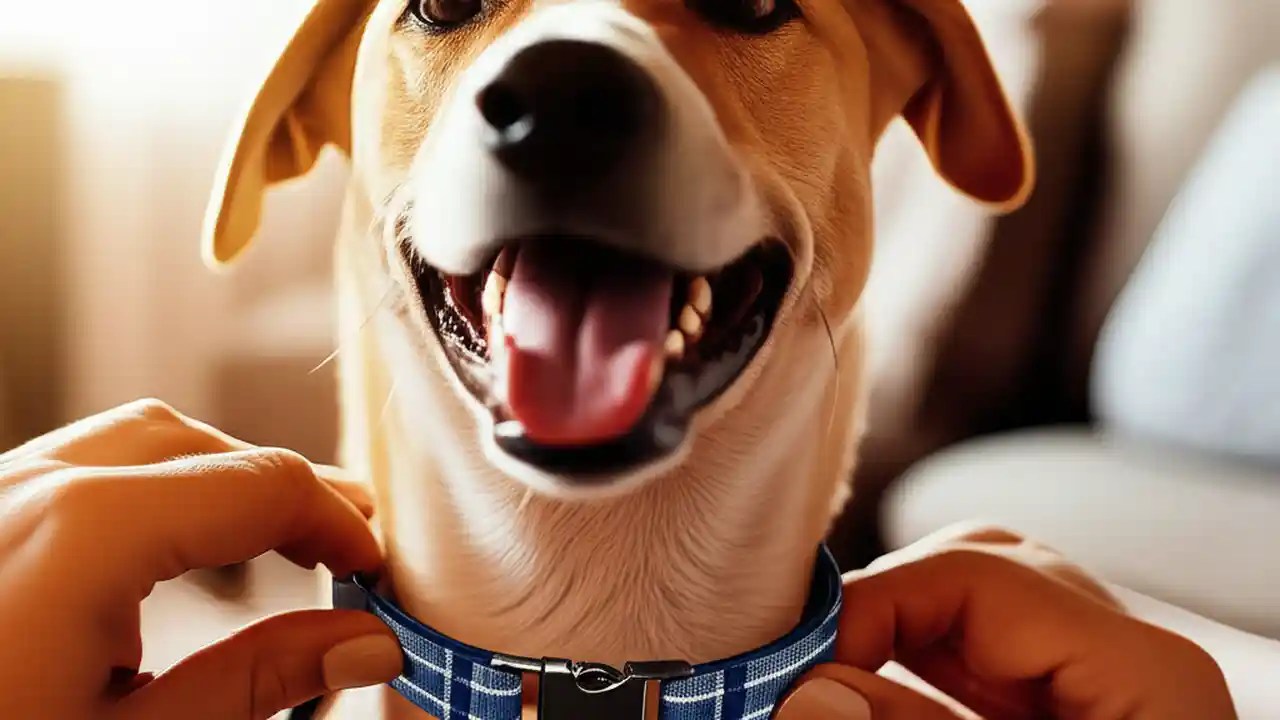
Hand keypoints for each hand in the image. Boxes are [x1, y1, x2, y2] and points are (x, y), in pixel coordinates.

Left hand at [0, 399, 402, 719]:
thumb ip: (259, 684)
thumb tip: (363, 644)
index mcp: (86, 531)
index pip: (258, 483)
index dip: (336, 521)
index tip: (374, 571)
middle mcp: (27, 489)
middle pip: (195, 444)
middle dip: (278, 489)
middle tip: (340, 548)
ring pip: (127, 446)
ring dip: (211, 484)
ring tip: (266, 546)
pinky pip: (70, 476)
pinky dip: (145, 500)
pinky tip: (158, 567)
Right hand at [777, 525, 1235, 719]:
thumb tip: (810, 698)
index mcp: (1147, 674)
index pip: (979, 576)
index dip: (875, 606)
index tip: (800, 673)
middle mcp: (1131, 660)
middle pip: (980, 574)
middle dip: (883, 612)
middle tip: (811, 669)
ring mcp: (1103, 688)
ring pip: (976, 611)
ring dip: (894, 639)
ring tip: (834, 685)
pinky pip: (983, 663)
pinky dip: (919, 672)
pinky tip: (878, 702)